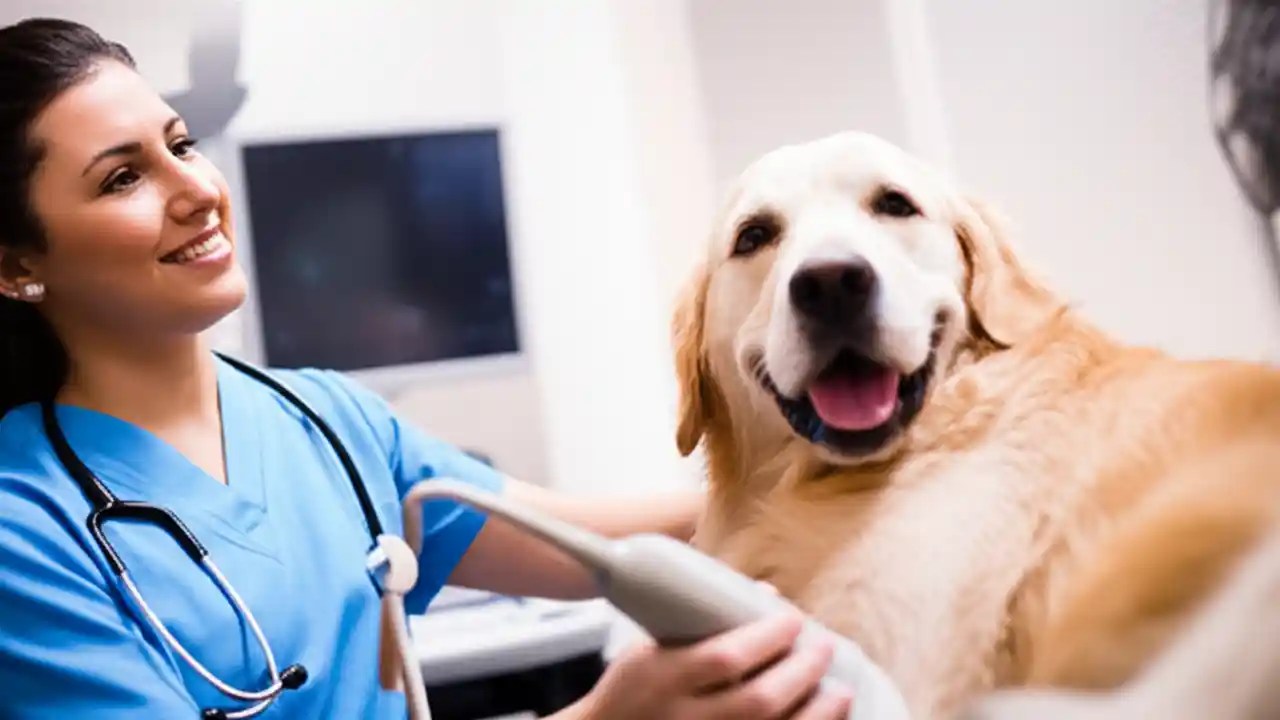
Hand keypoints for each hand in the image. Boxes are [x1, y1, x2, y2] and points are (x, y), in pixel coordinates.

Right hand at [572, 611, 853, 719]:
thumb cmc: (632, 687)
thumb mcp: (651, 647)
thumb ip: (702, 621)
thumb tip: (766, 594)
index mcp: (663, 678)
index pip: (726, 658)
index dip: (768, 637)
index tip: (793, 619)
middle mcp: (685, 718)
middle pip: (758, 700)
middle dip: (801, 671)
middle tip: (824, 647)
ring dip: (816, 712)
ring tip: (838, 689)